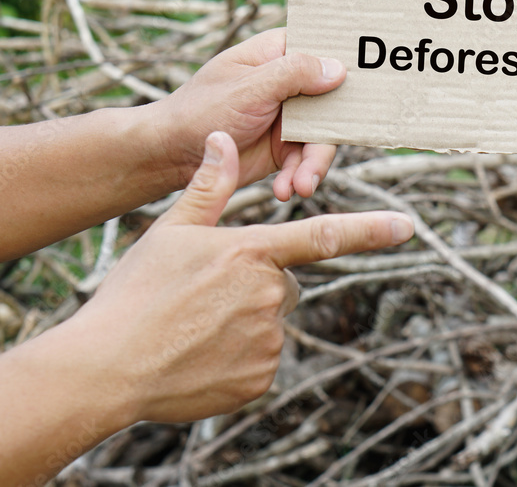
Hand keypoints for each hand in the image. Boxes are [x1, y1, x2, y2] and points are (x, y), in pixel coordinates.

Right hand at [74, 131, 413, 422]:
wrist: (108, 367)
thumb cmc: (135, 293)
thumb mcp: (170, 232)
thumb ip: (208, 188)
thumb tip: (224, 139)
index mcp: (251, 252)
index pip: (324, 235)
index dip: (370, 230)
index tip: (408, 226)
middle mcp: (269, 294)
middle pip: (284, 283)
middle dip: (257, 285)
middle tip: (206, 297)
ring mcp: (268, 339)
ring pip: (272, 321)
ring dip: (245, 322)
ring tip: (197, 328)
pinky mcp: (262, 377)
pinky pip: (262, 359)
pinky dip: (240, 357)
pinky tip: (202, 356)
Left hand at [156, 28, 343, 200]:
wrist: (172, 155)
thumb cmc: (200, 109)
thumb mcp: (248, 88)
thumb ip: (292, 75)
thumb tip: (338, 69)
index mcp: (279, 53)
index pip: (324, 48)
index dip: (348, 62)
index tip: (372, 81)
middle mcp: (291, 82)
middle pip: (334, 100)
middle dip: (332, 133)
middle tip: (326, 157)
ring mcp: (291, 116)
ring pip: (324, 137)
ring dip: (313, 165)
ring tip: (299, 187)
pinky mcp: (287, 147)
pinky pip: (307, 162)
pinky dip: (299, 177)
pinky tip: (284, 190)